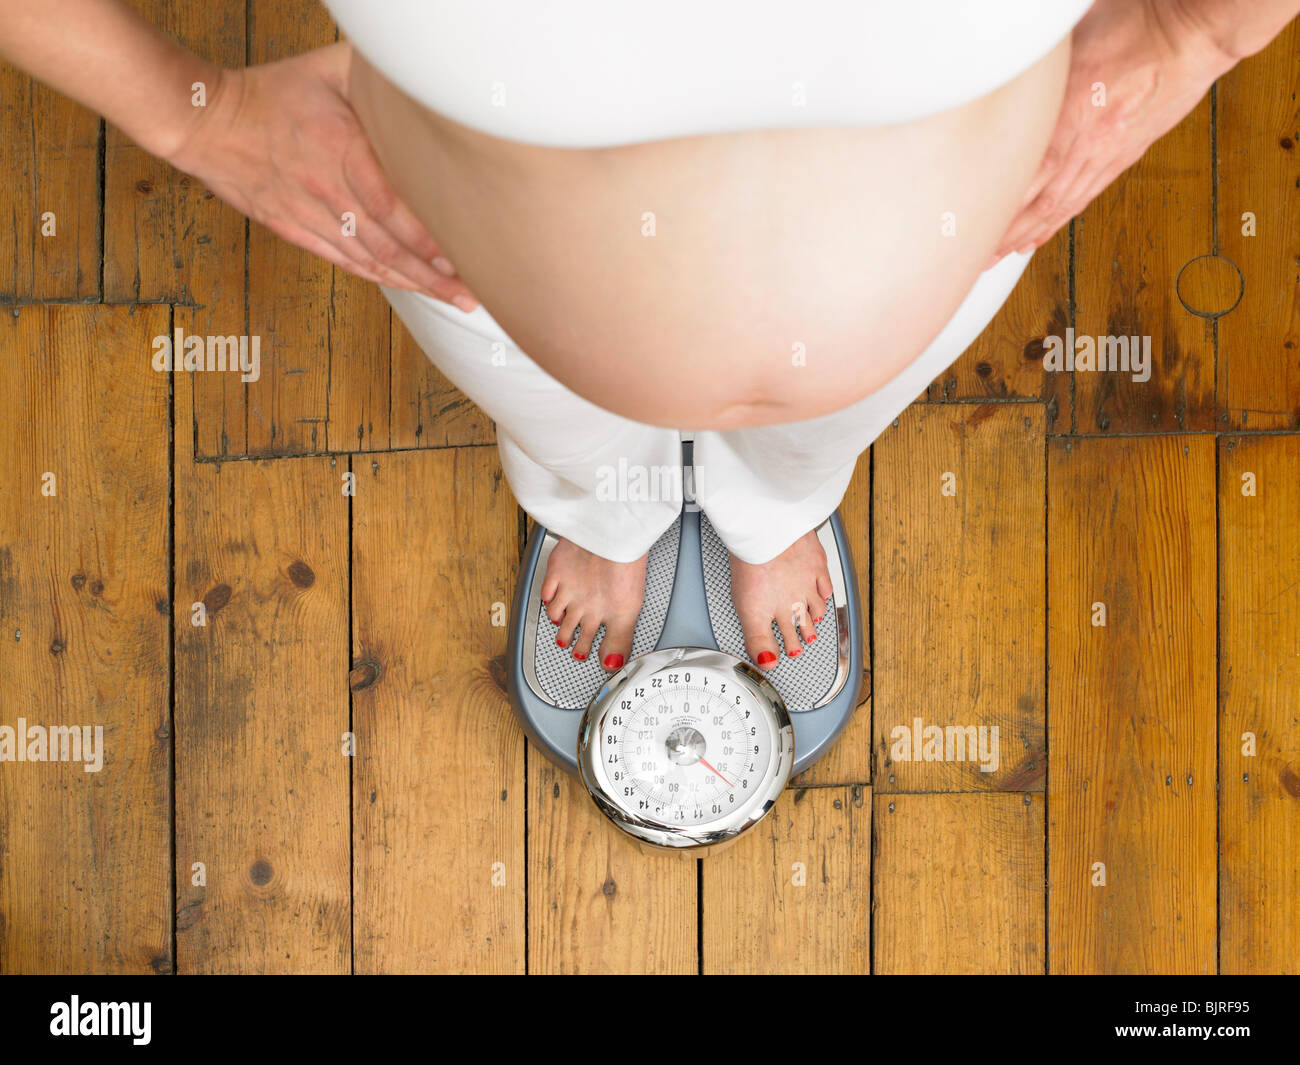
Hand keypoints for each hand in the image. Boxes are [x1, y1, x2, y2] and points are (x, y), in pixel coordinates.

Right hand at [165, 42, 478, 307]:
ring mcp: (309, 215)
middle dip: (433, 273)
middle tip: (471, 292)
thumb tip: (422, 79)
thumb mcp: (328, 70)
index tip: (460, 255)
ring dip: (414, 284)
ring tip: (452, 299)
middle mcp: (326, 189)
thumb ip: (376, 82)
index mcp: (339, 147)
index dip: (425, 236)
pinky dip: (381, 278)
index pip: (389, 203)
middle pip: (387, 243)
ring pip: (370, 260)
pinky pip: (346, 262)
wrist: (209, 122)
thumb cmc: (274, 93)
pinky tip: (410, 288)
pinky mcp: (296, 230)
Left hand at [988, 0, 1237, 264]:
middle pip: (1034, 203)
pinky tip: (1041, 233)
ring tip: (1001, 254)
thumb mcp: (1070, 43)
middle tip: (976, 255)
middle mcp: (1085, 147)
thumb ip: (1036, 71)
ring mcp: (1105, 156)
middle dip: (1003, 234)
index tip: (966, 221)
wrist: (1191, 36)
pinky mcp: (1122, 156)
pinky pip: (1083, 197)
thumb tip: (1005, 69)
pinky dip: (1057, 220)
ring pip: (1058, 206)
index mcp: (1068, 119)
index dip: (992, 205)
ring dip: (1026, 234)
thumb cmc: (1137, 26)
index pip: (1018, 176)